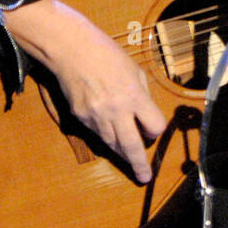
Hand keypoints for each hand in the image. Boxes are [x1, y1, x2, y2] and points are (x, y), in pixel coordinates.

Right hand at [4, 0, 165, 183]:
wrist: (72, 50)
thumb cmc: (107, 55)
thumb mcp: (135, 71)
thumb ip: (143, 96)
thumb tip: (146, 118)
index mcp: (134, 96)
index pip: (154, 126)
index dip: (156, 129)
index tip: (153, 128)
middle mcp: (116, 110)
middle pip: (131, 146)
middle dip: (139, 165)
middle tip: (144, 177)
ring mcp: (96, 116)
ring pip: (112, 144)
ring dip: (122, 152)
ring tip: (130, 159)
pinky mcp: (81, 117)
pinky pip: (97, 134)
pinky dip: (106, 137)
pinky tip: (110, 135)